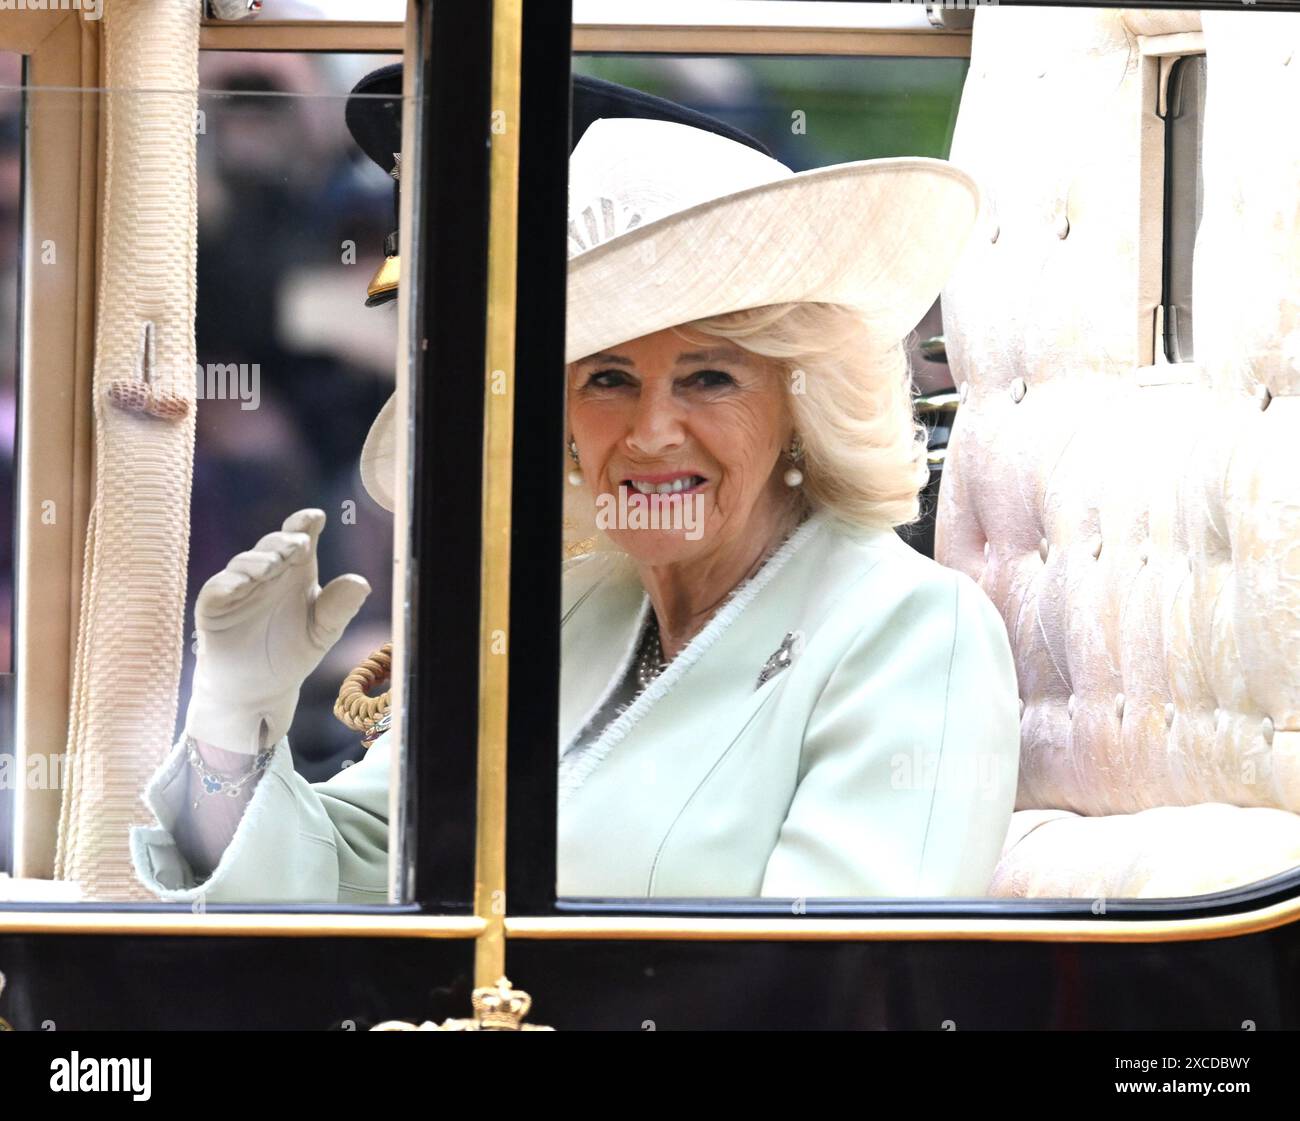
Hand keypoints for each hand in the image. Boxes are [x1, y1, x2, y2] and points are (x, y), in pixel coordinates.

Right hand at [184, 509, 370, 753]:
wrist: (260, 688)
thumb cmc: (292, 651)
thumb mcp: (323, 631)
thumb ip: (339, 607)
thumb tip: (362, 583)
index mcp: (297, 571)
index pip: (301, 536)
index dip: (306, 522)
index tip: (316, 518)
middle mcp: (268, 572)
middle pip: (274, 545)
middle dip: (284, 542)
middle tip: (299, 545)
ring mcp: (239, 586)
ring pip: (245, 562)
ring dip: (259, 561)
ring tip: (273, 567)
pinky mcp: (214, 605)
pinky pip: (218, 588)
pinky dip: (229, 583)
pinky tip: (241, 584)